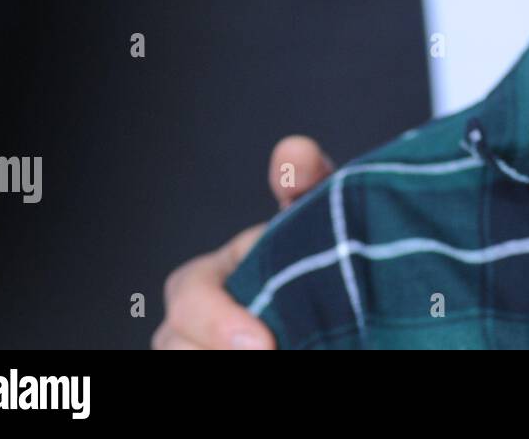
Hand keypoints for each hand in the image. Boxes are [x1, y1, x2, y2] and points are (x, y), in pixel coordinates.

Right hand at [152, 135, 333, 348]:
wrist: (354, 306)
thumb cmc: (320, 258)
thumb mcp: (314, 217)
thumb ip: (306, 183)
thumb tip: (294, 153)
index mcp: (216, 278)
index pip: (188, 293)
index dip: (213, 318)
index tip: (261, 342)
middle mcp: (205, 323)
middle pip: (175, 345)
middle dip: (213, 350)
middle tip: (269, 356)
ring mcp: (209, 350)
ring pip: (186, 359)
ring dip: (217, 361)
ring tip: (278, 359)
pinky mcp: (221, 360)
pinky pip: (207, 374)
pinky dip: (226, 368)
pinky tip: (287, 361)